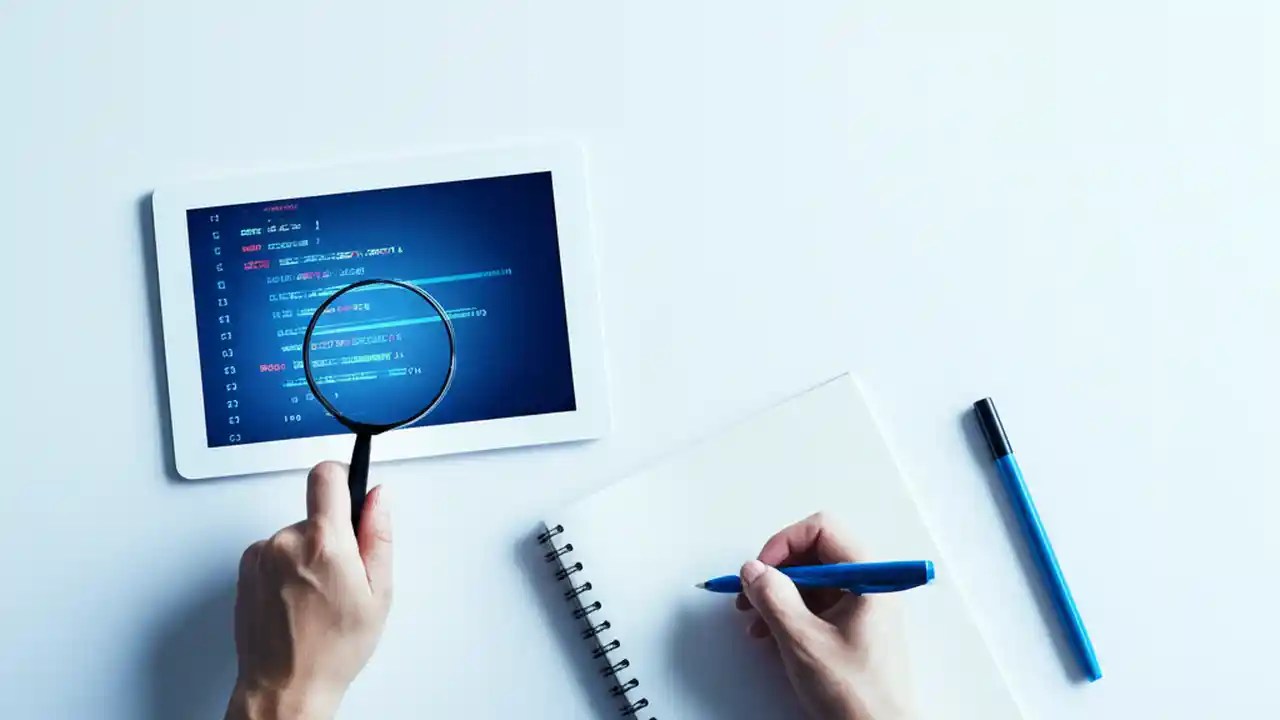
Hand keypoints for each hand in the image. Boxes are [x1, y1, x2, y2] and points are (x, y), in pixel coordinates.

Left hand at [225, 462, 392, 719]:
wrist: (285, 686)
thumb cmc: (332, 649)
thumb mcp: (378, 592)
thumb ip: (379, 535)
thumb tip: (379, 497)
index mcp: (324, 543)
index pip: (326, 474)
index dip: (342, 475)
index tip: (350, 488)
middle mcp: (286, 543)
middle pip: (315, 514)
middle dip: (331, 536)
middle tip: (342, 576)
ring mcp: (260, 556)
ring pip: (294, 536)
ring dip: (307, 555)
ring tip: (317, 596)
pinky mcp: (245, 570)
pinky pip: (273, 553)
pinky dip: (286, 569)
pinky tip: (297, 600)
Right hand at [737, 513, 913, 719]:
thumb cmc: (856, 695)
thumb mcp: (803, 642)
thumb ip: (773, 598)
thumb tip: (753, 570)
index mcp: (869, 579)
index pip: (822, 530)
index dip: (785, 543)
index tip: (761, 569)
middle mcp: (869, 587)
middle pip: (815, 555)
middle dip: (777, 572)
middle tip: (749, 594)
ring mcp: (861, 609)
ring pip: (811, 582)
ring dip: (778, 596)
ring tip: (754, 621)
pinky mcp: (852, 630)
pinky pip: (816, 607)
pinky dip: (789, 615)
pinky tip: (770, 636)